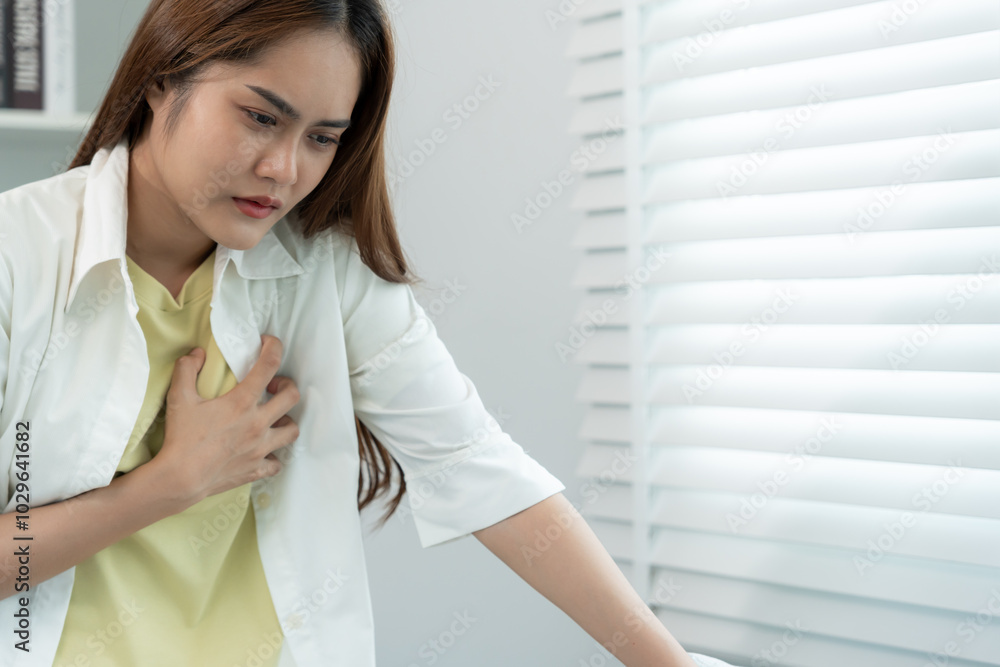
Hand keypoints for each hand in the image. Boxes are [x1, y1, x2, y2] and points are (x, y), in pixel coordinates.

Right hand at [154, 334, 300, 508]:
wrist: (180, 479)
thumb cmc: (181, 438)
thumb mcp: (178, 398)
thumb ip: (187, 370)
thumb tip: (197, 354)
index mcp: (242, 403)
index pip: (269, 365)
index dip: (274, 347)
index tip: (269, 343)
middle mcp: (258, 423)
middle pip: (292, 396)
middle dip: (286, 386)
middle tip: (272, 387)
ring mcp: (261, 448)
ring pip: (292, 430)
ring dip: (285, 420)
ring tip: (272, 417)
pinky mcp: (257, 468)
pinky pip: (278, 462)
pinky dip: (274, 455)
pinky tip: (263, 450)